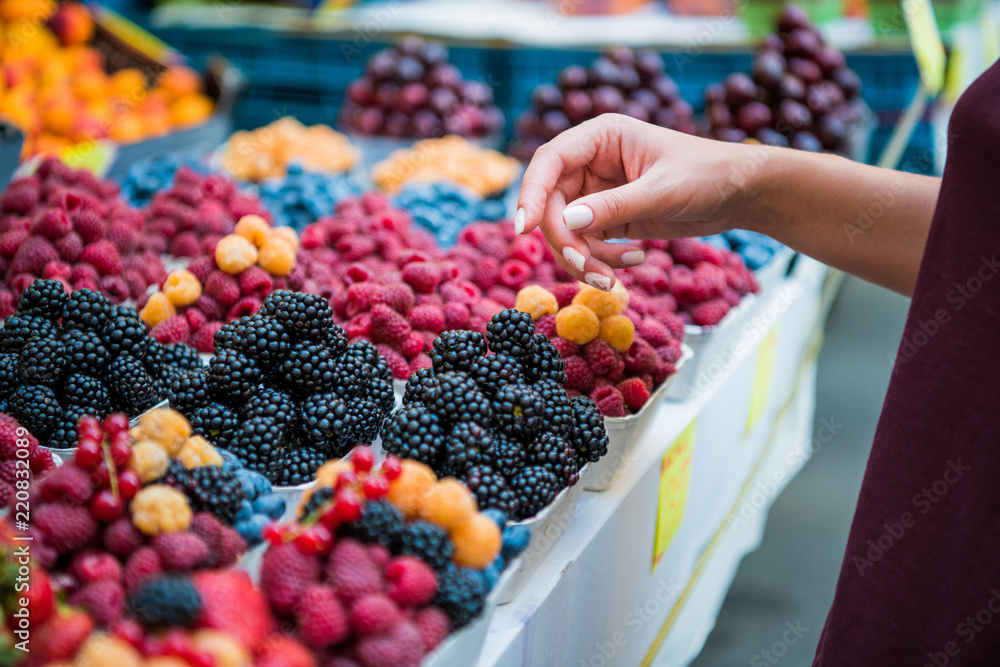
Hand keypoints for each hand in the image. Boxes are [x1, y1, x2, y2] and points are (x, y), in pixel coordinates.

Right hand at [516, 113, 759, 289]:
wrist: (738, 193)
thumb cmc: (707, 175)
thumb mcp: (662, 190)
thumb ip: (615, 206)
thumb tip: (567, 221)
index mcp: (600, 137)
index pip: (549, 162)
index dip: (531, 194)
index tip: (524, 228)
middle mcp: (591, 162)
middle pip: (551, 205)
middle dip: (566, 241)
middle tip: (589, 269)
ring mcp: (596, 193)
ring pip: (565, 231)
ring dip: (584, 258)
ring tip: (616, 275)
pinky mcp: (607, 219)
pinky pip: (586, 244)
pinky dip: (601, 261)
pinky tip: (636, 259)